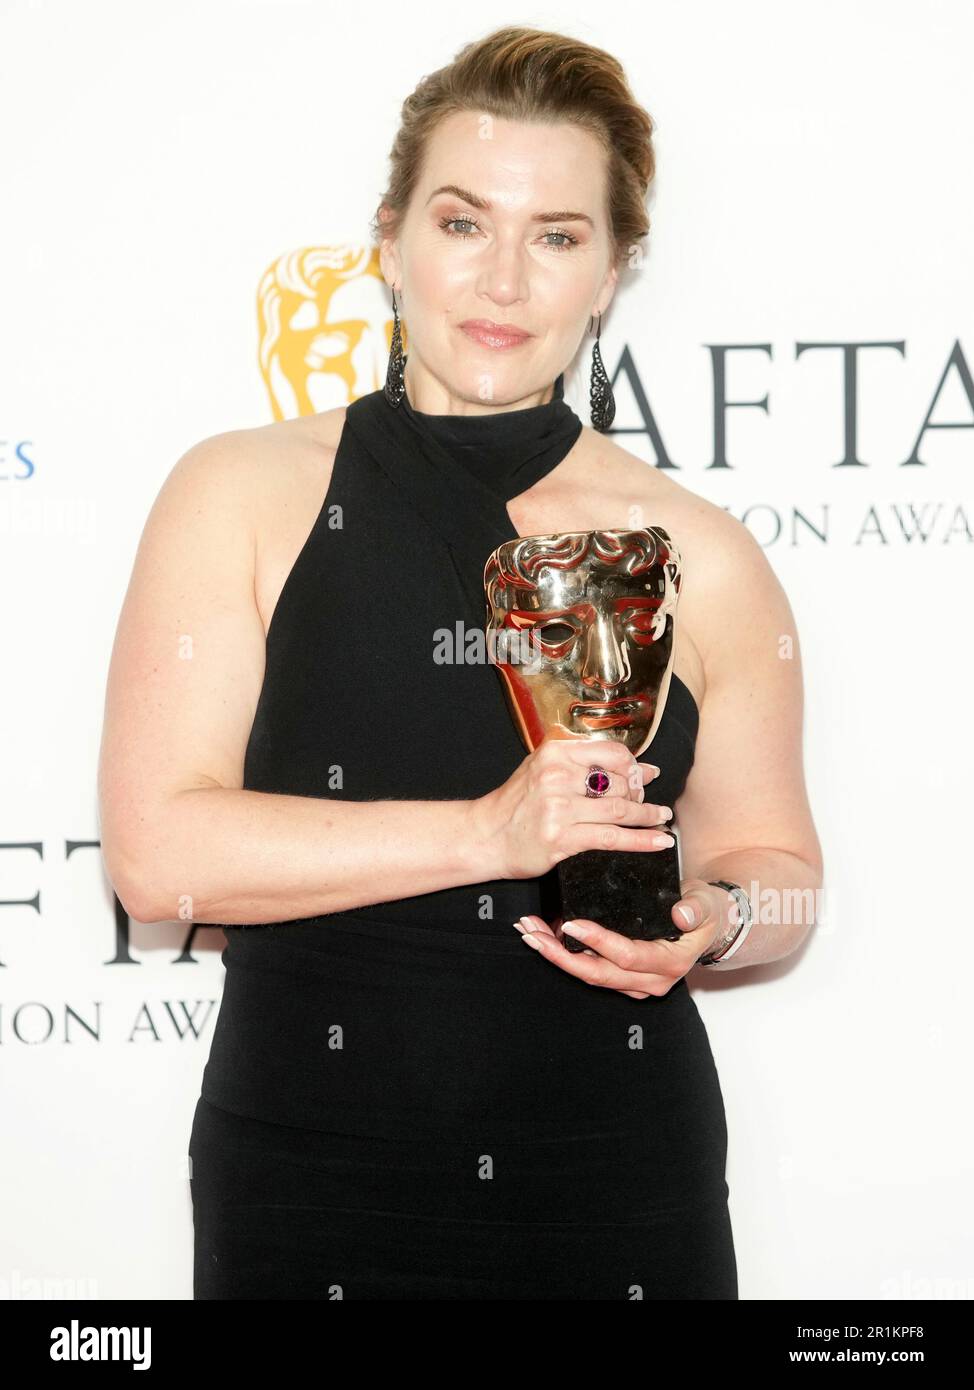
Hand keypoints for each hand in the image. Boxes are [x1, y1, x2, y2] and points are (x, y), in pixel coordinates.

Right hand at [470, 736, 673, 880]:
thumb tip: (641, 769)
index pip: (612, 753)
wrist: (485, 836)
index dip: (634, 766)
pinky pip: (612, 838)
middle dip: (640, 795)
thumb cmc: (516, 804)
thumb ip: (585, 765)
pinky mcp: (561, 837)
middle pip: (619, 782)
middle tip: (649, 804)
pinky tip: (659, 841)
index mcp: (555, 752)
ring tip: (662, 819)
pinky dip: (641, 840)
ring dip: (647, 816)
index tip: (644, 776)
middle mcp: (557, 775)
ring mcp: (559, 807)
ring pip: (619, 809)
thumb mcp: (543, 769)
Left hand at [512, 878, 731, 997]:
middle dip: (561, 955)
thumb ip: (696, 907)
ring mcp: (635, 984)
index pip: (627, 957)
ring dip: (556, 955)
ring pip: (589, 975)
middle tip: (533, 933)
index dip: (598, 942)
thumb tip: (681, 916)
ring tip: (529, 932)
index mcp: (670, 963)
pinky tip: (543, 936)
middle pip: (598, 974)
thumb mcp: (706, 903)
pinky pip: (589, 969)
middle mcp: (651, 981)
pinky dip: (563, 954)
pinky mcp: (622, 978)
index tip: (572, 923)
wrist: (707, 925)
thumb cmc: (704, 911)